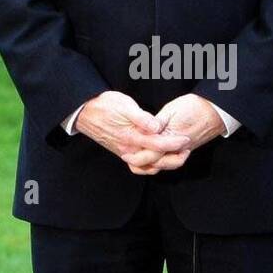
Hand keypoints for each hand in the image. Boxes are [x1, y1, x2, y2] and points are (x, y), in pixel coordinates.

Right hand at [75, 91, 190, 168]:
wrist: (85, 112)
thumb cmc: (105, 105)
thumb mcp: (125, 105)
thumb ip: (142, 118)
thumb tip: (157, 127)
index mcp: (131, 137)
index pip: (157, 144)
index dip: (174, 143)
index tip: (186, 139)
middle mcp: (128, 149)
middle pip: (155, 160)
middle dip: (174, 156)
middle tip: (187, 148)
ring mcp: (124, 153)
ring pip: (148, 166)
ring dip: (165, 163)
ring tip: (178, 155)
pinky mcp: (122, 153)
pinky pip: (138, 167)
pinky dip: (150, 167)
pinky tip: (158, 161)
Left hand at [123, 93, 225, 173]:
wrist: (217, 110)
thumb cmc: (195, 107)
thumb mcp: (172, 109)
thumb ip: (157, 122)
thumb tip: (145, 130)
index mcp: (172, 138)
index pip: (151, 153)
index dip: (136, 155)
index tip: (125, 153)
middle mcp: (178, 148)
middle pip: (157, 163)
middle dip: (141, 163)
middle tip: (127, 158)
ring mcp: (184, 150)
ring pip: (165, 165)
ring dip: (151, 164)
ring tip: (138, 159)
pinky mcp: (188, 149)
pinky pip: (172, 160)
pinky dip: (162, 162)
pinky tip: (155, 157)